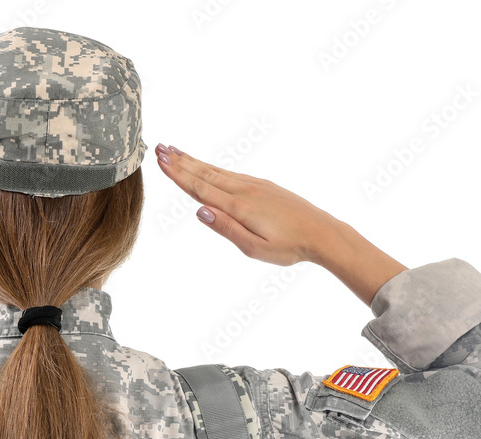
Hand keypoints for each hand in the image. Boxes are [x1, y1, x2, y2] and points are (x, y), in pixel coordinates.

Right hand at [154, 143, 345, 266]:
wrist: (321, 232)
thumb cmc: (288, 247)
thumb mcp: (254, 248)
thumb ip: (226, 228)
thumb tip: (200, 211)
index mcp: (239, 207)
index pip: (200, 188)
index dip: (178, 175)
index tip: (160, 160)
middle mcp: (244, 190)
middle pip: (205, 173)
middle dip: (180, 161)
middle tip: (159, 148)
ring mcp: (254, 185)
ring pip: (217, 171)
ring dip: (194, 161)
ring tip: (175, 151)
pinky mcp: (262, 186)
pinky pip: (230, 173)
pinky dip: (212, 167)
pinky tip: (206, 166)